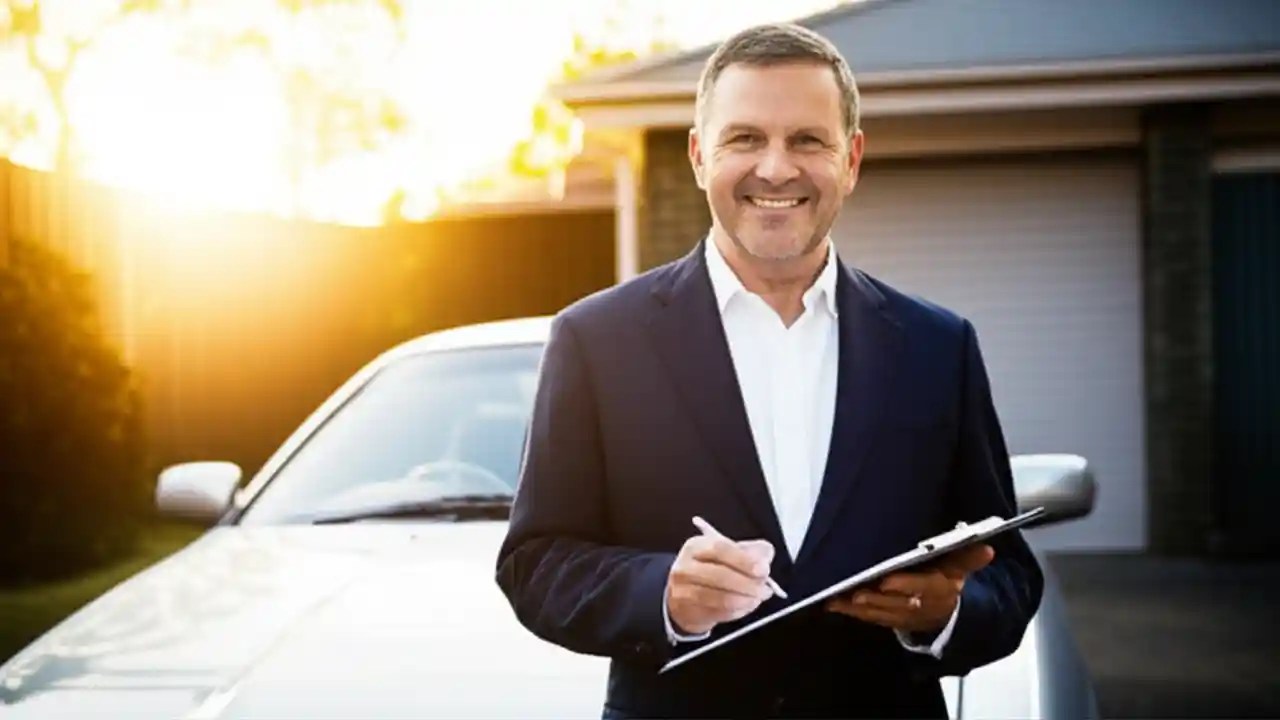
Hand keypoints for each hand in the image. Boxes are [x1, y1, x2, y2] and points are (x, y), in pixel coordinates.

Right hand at [666, 533, 775, 634]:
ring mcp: (683, 592)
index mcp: (695, 546)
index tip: (763, 569)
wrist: (682, 596)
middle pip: (719, 575)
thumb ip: (749, 551)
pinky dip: (738, 611)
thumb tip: (766, 554)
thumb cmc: (709, 570)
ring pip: (720, 598)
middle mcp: (685, 568)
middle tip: (766, 589)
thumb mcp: (726, 554)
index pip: (720, 549)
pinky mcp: (689, 613)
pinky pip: (719, 613)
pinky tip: (746, 606)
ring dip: (745, 600)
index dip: (744, 560)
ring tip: (758, 598)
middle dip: (748, 583)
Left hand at [825, 543, 993, 633]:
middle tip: (856, 591)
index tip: (887, 580)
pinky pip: (870, 618)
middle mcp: (920, 606)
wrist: (947, 614)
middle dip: (875, 598)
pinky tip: (833, 604)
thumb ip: (968, 557)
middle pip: (896, 603)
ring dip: (859, 608)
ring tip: (838, 598)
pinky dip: (851, 613)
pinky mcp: (889, 620)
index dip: (905, 585)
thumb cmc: (947, 581)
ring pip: (880, 613)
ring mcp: (903, 616)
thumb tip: (988, 548)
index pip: (922, 588)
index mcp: (939, 590)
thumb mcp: (959, 568)